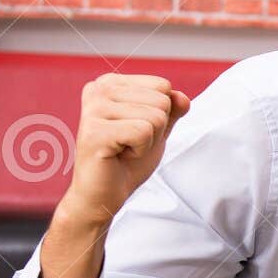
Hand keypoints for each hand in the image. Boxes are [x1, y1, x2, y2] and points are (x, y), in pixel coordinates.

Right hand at [63, 72, 190, 225]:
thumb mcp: (157, 131)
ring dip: (147, 142)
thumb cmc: (127, 161)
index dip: (160, 116)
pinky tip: (119, 156)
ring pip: (156, 117)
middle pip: (161, 101)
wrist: (104, 194)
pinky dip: (140, 150)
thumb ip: (172, 110)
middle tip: (129, 144)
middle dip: (155, 130)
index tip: (135, 131)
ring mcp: (94, 108)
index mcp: (110, 83)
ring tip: (123, 149)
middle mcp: (98, 89)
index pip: (163, 86)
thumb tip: (183, 98)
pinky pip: (144, 132)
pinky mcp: (94, 131)